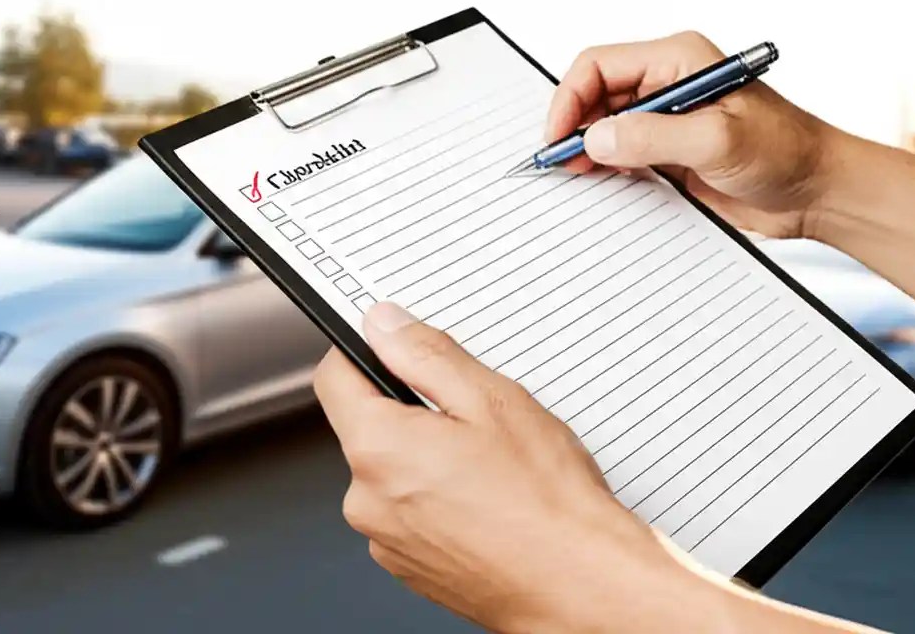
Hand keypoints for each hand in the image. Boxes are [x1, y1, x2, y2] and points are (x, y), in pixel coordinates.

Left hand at [314, 302, 710, 632]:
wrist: (580, 587)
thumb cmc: (547, 503)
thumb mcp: (491, 400)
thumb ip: (425, 355)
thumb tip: (384, 326)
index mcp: (379, 449)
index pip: (335, 378)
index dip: (364, 352)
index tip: (393, 346)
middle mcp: (367, 500)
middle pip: (367, 427)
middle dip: (410, 411)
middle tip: (471, 416)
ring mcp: (385, 540)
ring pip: (391, 472)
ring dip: (426, 458)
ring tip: (489, 467)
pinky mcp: (408, 566)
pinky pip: (408, 512)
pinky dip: (437, 499)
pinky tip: (486, 501)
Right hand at [548, 31, 837, 239]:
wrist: (817, 192)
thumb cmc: (786, 152)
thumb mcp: (716, 140)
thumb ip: (652, 137)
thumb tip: (595, 138)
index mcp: (679, 59)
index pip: (600, 65)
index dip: (570, 99)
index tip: (558, 137)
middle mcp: (669, 84)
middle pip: (595, 96)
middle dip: (572, 126)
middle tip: (560, 163)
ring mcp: (667, 120)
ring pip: (603, 127)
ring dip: (586, 150)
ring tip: (576, 176)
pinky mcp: (669, 153)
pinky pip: (621, 156)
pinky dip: (603, 169)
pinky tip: (600, 185)